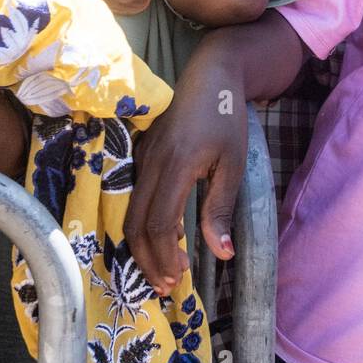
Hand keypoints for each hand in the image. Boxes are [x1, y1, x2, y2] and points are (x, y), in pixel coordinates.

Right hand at [126, 54, 246, 294]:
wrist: (210, 77)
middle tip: (165, 286)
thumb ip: (221, 208)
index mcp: (175, 166)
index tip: (178, 278)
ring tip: (163, 270)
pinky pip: (134, 197)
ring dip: (143, 246)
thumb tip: (222, 253)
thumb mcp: (232, 164)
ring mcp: (141, 158)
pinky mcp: (140, 155)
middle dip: (147, 260)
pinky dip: (142, 225)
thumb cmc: (226, 118)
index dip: (163, 257)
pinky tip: (161, 238)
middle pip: (134, 224)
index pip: (157, 224)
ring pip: (130, 212)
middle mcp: (150, 163)